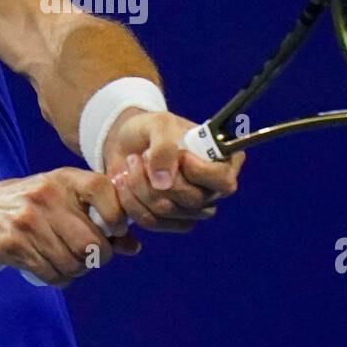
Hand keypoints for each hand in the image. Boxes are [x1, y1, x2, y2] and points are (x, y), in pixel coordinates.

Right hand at [0, 168, 141, 286]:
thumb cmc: (36, 207)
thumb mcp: (66, 201)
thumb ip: (101, 218)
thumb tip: (133, 246)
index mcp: (65, 179)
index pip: (102, 189)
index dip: (116, 215)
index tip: (115, 230)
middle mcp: (47, 195)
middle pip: (90, 242)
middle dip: (97, 257)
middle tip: (91, 256)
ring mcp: (28, 220)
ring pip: (72, 262)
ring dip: (77, 270)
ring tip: (69, 262)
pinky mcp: (13, 243)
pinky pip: (51, 274)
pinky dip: (59, 278)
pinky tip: (53, 268)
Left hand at [102, 109, 245, 232]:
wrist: (127, 143)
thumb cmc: (152, 129)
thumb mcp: (159, 124)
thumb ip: (164, 147)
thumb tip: (163, 183)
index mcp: (224, 162)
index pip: (222, 180)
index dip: (197, 171)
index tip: (178, 153)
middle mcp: (213, 190)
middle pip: (192, 199)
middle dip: (159, 176)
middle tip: (142, 155)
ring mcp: (194, 210)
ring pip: (167, 211)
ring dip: (139, 186)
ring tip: (130, 163)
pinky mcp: (171, 222)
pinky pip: (151, 221)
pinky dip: (131, 201)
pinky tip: (123, 182)